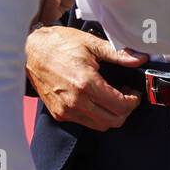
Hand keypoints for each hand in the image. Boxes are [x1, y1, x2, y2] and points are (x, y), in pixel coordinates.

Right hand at [25, 25, 146, 131]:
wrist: (29, 51)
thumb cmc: (58, 44)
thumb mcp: (91, 43)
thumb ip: (118, 53)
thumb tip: (139, 58)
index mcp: (86, 83)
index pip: (120, 105)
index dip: (133, 100)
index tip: (134, 91)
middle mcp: (76, 101)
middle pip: (113, 121)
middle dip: (126, 110)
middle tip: (127, 96)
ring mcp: (66, 110)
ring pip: (100, 126)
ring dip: (112, 116)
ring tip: (112, 98)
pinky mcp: (59, 113)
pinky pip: (85, 122)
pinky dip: (96, 116)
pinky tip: (96, 100)